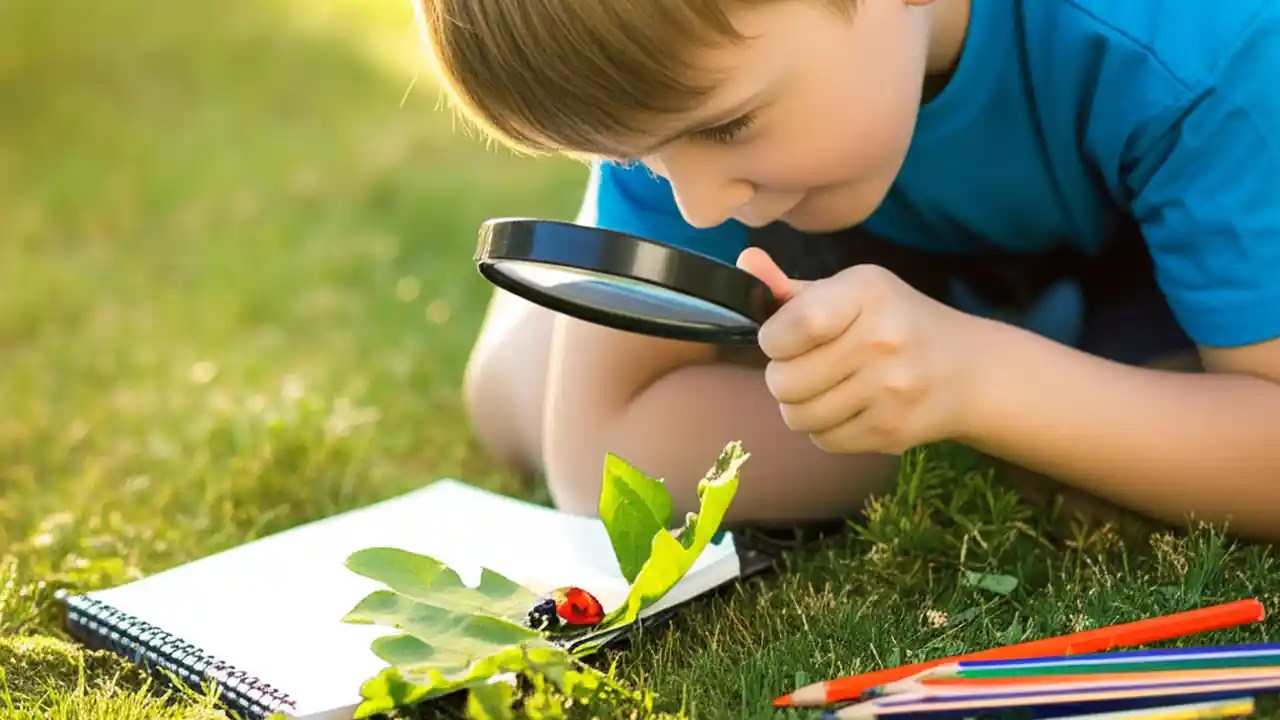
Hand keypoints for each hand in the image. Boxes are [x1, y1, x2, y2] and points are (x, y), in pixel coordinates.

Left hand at [737, 247, 983, 454]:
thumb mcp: (852, 291)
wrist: (968, 369)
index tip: (784, 339)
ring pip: (797, 416)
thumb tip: (744, 263)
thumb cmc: (895, 321)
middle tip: (808, 366)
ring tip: (826, 388)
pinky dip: (826, 428)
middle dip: (784, 376)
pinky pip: (824, 440)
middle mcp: (882, 340)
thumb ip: (792, 289)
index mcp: (867, 293)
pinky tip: (848, 407)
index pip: (794, 326)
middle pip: (784, 381)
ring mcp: (890, 390)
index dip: (774, 340)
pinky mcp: (892, 431)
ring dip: (800, 406)